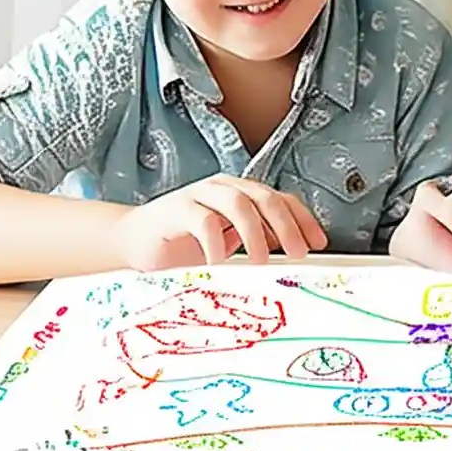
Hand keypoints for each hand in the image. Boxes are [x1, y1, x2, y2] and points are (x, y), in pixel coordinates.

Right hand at [113, 174, 326, 270]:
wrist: (133, 241)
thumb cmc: (183, 244)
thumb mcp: (229, 243)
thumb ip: (256, 241)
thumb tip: (291, 254)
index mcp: (240, 194)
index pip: (281, 199)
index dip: (303, 219)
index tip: (318, 243)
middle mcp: (224, 189)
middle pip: (265, 197)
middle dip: (286, 226)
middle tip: (297, 253)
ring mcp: (199, 195)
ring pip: (238, 203)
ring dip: (255, 232)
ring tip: (260, 260)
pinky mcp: (176, 209)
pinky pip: (203, 220)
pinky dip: (216, 242)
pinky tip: (219, 261)